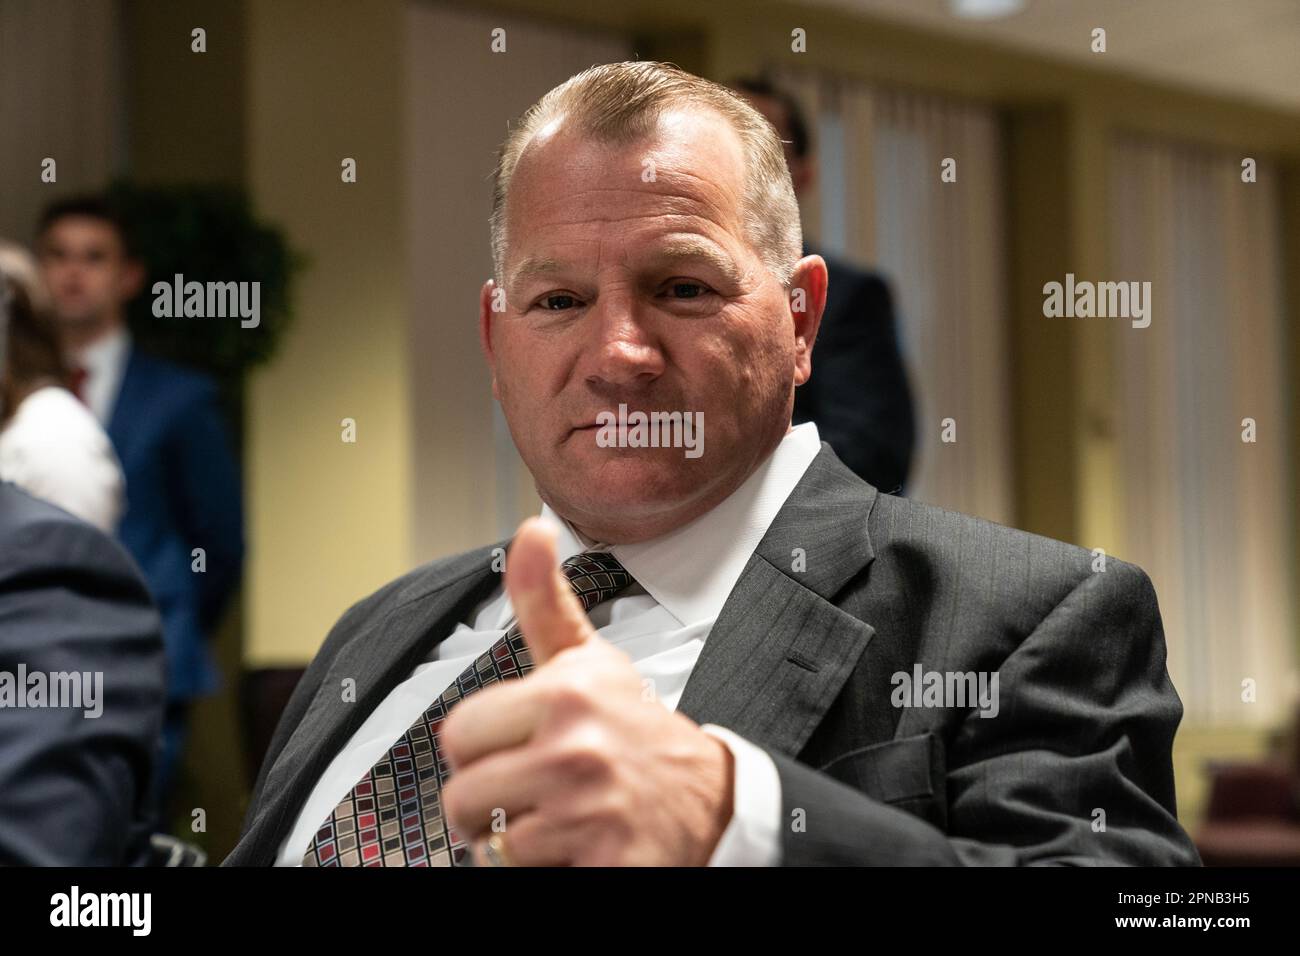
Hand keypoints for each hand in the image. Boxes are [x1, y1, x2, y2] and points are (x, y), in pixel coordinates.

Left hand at [439, 517, 734, 864]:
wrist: (708, 800)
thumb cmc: (634, 729)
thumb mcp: (590, 661)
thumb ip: (545, 599)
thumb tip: (530, 529)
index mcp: (565, 694)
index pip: (459, 734)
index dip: (482, 745)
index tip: (517, 744)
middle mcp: (577, 749)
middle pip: (462, 794)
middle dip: (489, 798)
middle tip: (533, 788)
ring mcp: (590, 811)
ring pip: (489, 842)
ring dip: (515, 837)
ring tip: (556, 815)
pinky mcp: (605, 863)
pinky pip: (524, 873)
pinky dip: (546, 867)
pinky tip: (577, 842)